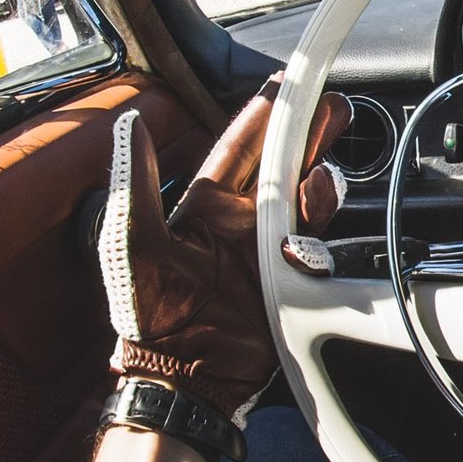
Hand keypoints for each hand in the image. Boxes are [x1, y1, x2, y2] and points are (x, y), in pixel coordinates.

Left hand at [99, 78, 350, 419]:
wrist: (182, 376)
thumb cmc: (148, 313)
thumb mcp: (130, 240)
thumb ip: (136, 181)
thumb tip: (129, 124)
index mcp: (206, 207)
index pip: (242, 147)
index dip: (265, 114)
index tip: (288, 85)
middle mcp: (242, 224)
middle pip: (284, 167)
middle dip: (308, 134)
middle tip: (333, 108)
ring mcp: (268, 253)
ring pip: (306, 206)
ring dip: (319, 188)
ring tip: (323, 178)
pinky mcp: (290, 283)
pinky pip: (318, 251)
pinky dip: (320, 240)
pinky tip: (310, 242)